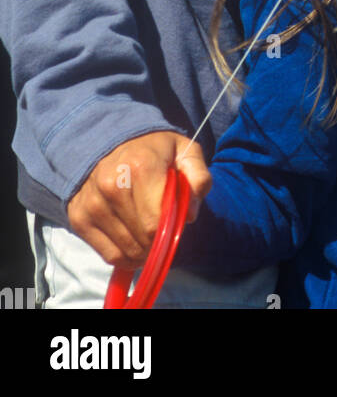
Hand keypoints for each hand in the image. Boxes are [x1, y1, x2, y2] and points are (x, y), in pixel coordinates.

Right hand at [67, 130, 211, 271]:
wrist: (109, 140)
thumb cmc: (153, 149)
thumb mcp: (184, 150)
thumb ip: (198, 176)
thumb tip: (190, 214)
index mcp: (140, 168)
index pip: (155, 223)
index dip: (169, 232)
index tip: (174, 224)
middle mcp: (111, 186)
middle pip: (141, 241)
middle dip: (157, 243)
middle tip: (162, 230)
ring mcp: (92, 204)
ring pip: (125, 252)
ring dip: (142, 252)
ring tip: (148, 235)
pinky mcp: (79, 218)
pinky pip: (108, 255)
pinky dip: (125, 256)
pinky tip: (133, 242)